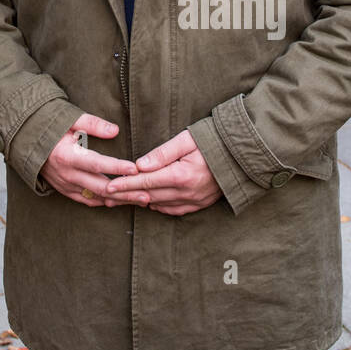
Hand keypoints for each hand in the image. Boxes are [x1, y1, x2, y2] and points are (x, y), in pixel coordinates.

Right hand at [39, 113, 151, 207]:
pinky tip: (118, 201)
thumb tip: (115, 130)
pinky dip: (103, 202)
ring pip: (95, 197)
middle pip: (100, 187)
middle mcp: (67, 174)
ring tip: (139, 201)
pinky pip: (86, 200)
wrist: (26, 140)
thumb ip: (93, 124)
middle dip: (125, 192)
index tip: (135, 169)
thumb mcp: (70, 119)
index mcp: (68, 156)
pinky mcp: (64, 190)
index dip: (116, 168)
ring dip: (118, 200)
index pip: (96, 164)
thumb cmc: (51, 126)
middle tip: (147, 194)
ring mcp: (65, 184)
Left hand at [103, 129, 221, 215]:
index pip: (146, 182)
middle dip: (126, 197)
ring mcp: (195, 200)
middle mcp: (187, 192)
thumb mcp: (187, 139)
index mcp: (182, 175)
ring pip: (160, 205)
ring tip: (122, 201)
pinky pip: (175, 210)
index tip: (109, 187)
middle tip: (107, 198)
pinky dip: (159, 207)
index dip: (125, 184)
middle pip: (149, 196)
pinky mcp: (201, 204)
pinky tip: (149, 202)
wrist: (243, 153)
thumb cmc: (215, 140)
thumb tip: (140, 164)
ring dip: (140, 202)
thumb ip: (163, 153)